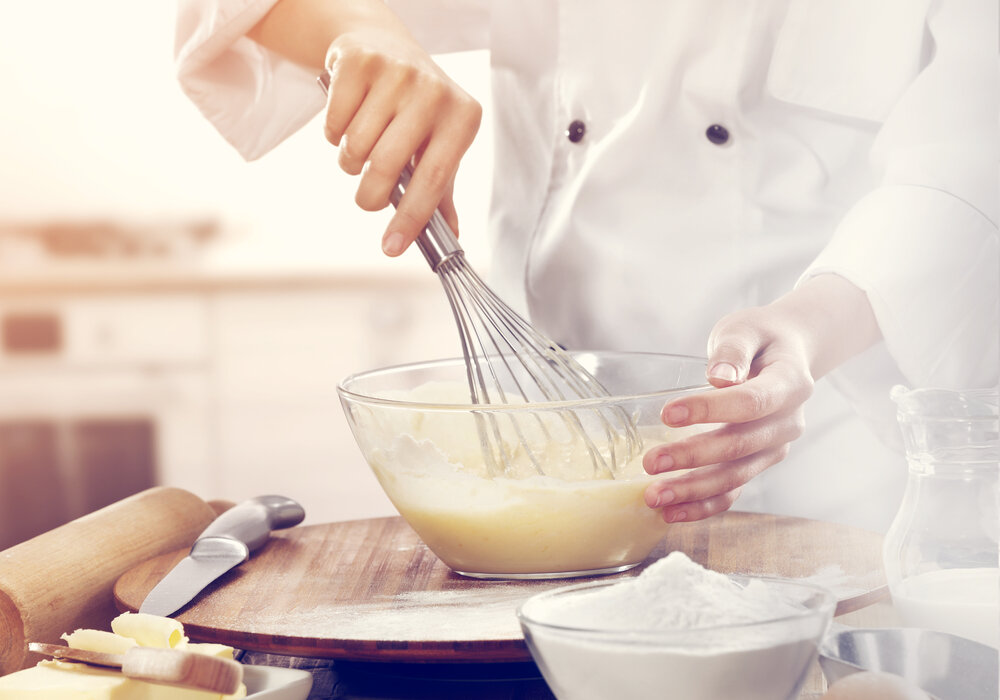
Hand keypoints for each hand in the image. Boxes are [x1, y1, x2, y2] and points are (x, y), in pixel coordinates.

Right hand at [323, 27, 480, 255]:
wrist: (383, 44)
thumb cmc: (417, 107)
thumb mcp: (439, 143)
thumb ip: (443, 192)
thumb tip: (450, 238)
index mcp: (462, 118)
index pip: (435, 179)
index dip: (411, 219)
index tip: (392, 247)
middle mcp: (434, 92)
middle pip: (386, 167)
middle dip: (370, 196)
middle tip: (368, 199)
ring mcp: (396, 74)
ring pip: (355, 148)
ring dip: (351, 162)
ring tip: (362, 147)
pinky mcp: (359, 62)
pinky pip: (333, 124)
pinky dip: (334, 134)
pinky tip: (349, 118)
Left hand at [642, 275, 880, 522]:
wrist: (788, 353)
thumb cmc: (760, 337)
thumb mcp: (746, 328)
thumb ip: (732, 349)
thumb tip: (719, 377)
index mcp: (790, 384)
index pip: (751, 402)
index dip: (710, 410)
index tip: (668, 414)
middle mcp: (787, 422)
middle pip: (740, 446)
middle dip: (694, 457)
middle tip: (651, 462)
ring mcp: (774, 447)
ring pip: (736, 476)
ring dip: (694, 490)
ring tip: (654, 496)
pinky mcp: (758, 463)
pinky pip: (734, 490)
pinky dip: (704, 506)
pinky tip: (672, 514)